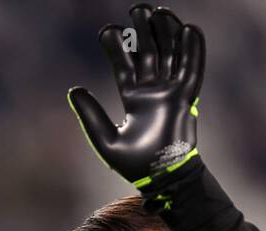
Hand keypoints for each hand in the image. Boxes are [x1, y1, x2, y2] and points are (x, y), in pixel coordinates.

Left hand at [67, 4, 205, 188]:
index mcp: (133, 99)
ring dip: (166, 33)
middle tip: (138, 9)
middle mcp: (152, 92)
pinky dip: (192, 50)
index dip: (116, 46)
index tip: (107, 31)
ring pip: (170, 55)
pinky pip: (192, 70)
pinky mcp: (186, 99)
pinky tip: (189, 30)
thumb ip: (91, 115)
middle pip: (149, 52)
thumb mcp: (105, 140)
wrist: (163, 179)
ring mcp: (170, 93)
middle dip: (143, 31)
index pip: (124, 65)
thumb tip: (73, 90)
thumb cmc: (134, 165)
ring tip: (160, 12)